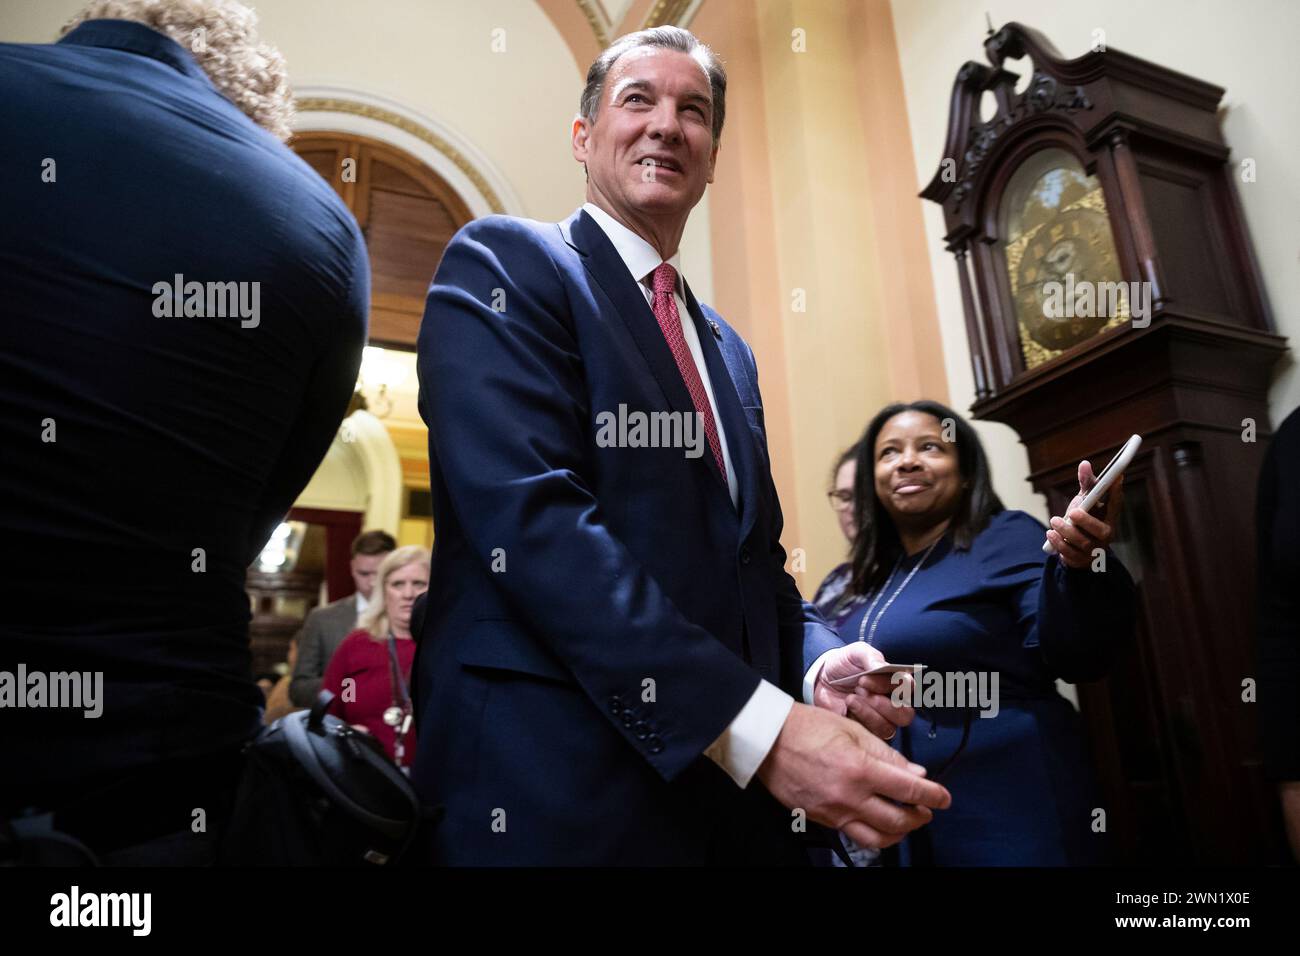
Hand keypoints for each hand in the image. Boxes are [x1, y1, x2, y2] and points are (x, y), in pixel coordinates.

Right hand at [757, 702, 950, 848]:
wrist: (767, 738)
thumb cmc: (808, 726)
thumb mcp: (853, 730)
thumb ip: (887, 755)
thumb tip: (916, 774)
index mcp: (861, 769)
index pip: (909, 790)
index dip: (933, 796)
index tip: (944, 798)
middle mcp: (850, 796)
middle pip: (898, 820)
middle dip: (920, 817)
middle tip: (926, 810)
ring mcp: (834, 812)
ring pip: (877, 837)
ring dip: (899, 832)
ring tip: (905, 821)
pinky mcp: (821, 819)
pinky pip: (853, 833)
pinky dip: (873, 832)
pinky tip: (877, 821)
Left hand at [812, 642, 914, 741]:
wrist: (821, 679)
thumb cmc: (844, 665)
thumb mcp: (856, 653)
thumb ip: (870, 656)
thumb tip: (882, 665)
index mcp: (896, 682)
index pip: (909, 688)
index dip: (896, 685)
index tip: (870, 675)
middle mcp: (893, 703)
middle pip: (905, 715)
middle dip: (884, 704)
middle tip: (862, 689)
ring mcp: (880, 719)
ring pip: (888, 727)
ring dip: (868, 713)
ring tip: (851, 697)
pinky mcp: (866, 730)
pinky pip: (870, 734)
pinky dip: (858, 719)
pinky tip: (848, 705)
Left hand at [1046, 460, 1124, 568]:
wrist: (1076, 550)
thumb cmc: (1083, 521)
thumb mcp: (1084, 501)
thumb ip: (1086, 484)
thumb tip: (1084, 463)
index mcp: (1109, 518)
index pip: (1116, 505)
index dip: (1116, 493)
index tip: (1116, 478)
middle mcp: (1105, 534)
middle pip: (1101, 530)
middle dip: (1087, 521)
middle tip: (1074, 512)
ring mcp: (1094, 549)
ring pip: (1083, 542)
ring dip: (1067, 531)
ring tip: (1054, 521)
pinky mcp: (1080, 560)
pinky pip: (1070, 553)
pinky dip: (1059, 543)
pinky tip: (1050, 533)